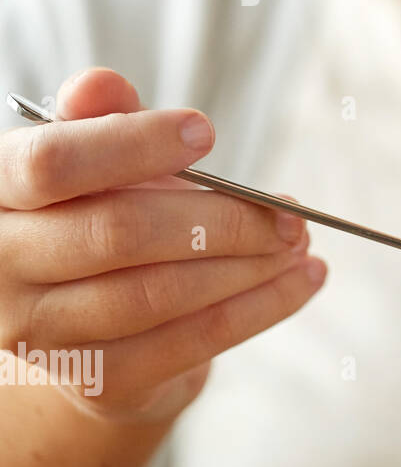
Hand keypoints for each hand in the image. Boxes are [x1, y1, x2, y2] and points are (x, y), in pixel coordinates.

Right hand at [0, 68, 326, 422]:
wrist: (83, 325)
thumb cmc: (92, 218)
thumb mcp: (93, 161)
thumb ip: (99, 120)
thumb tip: (100, 85)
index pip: (51, 165)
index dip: (131, 145)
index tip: (205, 132)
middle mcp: (0, 268)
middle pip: (120, 233)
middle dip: (221, 217)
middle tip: (287, 209)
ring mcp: (40, 334)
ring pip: (161, 293)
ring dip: (250, 265)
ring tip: (299, 239)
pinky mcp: (96, 381)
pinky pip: (192, 342)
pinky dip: (261, 307)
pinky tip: (303, 279)